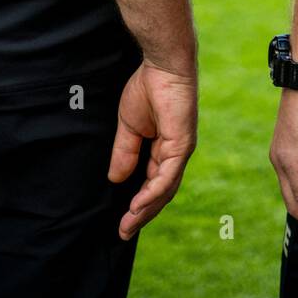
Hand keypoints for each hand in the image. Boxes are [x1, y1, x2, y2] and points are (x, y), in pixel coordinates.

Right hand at [109, 60, 197, 240]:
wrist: (161, 66)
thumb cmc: (147, 89)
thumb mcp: (129, 127)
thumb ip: (125, 152)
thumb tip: (116, 179)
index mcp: (164, 149)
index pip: (152, 184)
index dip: (138, 204)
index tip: (122, 222)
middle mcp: (175, 154)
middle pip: (160, 193)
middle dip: (141, 214)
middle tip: (123, 232)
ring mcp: (181, 150)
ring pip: (165, 189)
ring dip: (146, 209)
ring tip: (129, 224)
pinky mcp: (182, 144)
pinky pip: (167, 175)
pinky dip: (153, 192)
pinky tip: (138, 205)